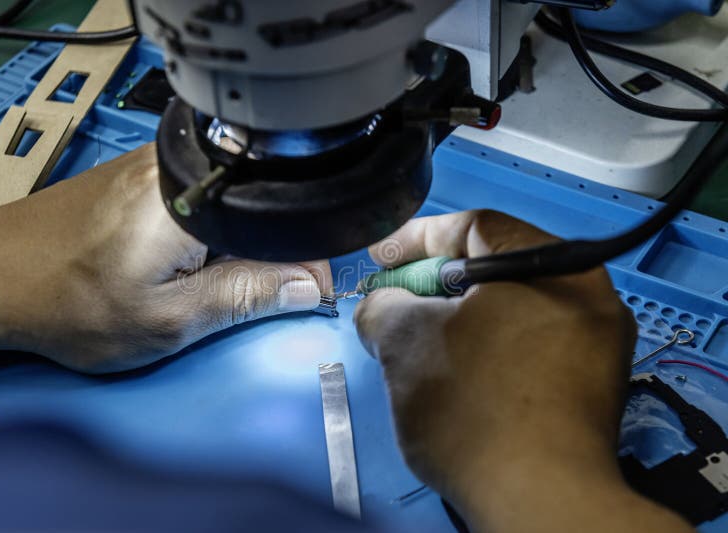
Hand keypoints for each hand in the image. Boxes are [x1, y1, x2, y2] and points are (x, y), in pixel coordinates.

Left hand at [0, 143, 331, 372]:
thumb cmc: (68, 303)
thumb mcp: (168, 318)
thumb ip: (244, 298)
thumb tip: (306, 286)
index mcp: (189, 199)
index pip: (282, 224)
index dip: (304, 264)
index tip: (305, 295)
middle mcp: (175, 166)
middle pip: (258, 210)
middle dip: (264, 258)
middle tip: (233, 300)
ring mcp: (154, 164)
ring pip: (230, 206)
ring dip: (230, 248)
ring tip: (191, 283)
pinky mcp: (139, 173)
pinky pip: (198, 202)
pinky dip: (203, 236)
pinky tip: (173, 263)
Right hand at [354, 211, 691, 532]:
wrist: (539, 500)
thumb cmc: (474, 405)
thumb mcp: (405, 341)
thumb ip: (384, 304)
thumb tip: (384, 306)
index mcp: (554, 266)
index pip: (474, 226)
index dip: (415, 238)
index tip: (380, 260)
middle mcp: (588, 297)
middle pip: (494, 272)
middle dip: (433, 286)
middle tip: (394, 306)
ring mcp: (595, 347)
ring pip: (509, 314)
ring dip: (457, 323)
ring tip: (417, 349)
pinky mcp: (588, 391)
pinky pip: (527, 350)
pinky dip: (486, 353)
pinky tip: (456, 380)